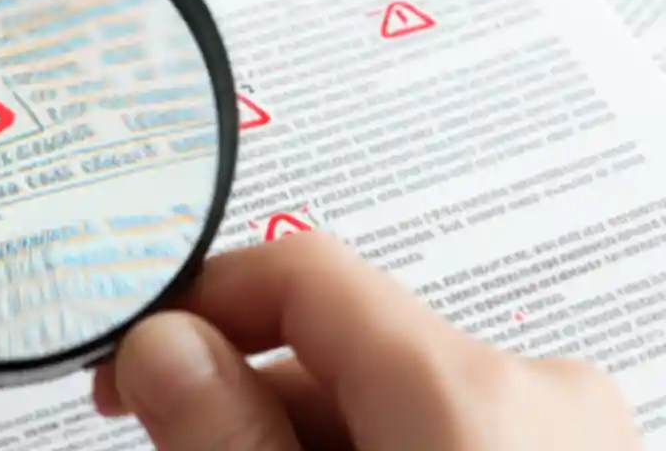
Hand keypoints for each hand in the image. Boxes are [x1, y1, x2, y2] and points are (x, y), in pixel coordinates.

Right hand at [92, 231, 642, 449]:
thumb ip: (229, 438)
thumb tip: (157, 347)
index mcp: (474, 394)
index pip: (304, 269)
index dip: (199, 296)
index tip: (135, 353)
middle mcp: (538, 392)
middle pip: (339, 341)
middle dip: (243, 392)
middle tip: (173, 447)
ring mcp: (567, 431)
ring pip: (385, 395)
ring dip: (300, 435)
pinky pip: (437, 430)